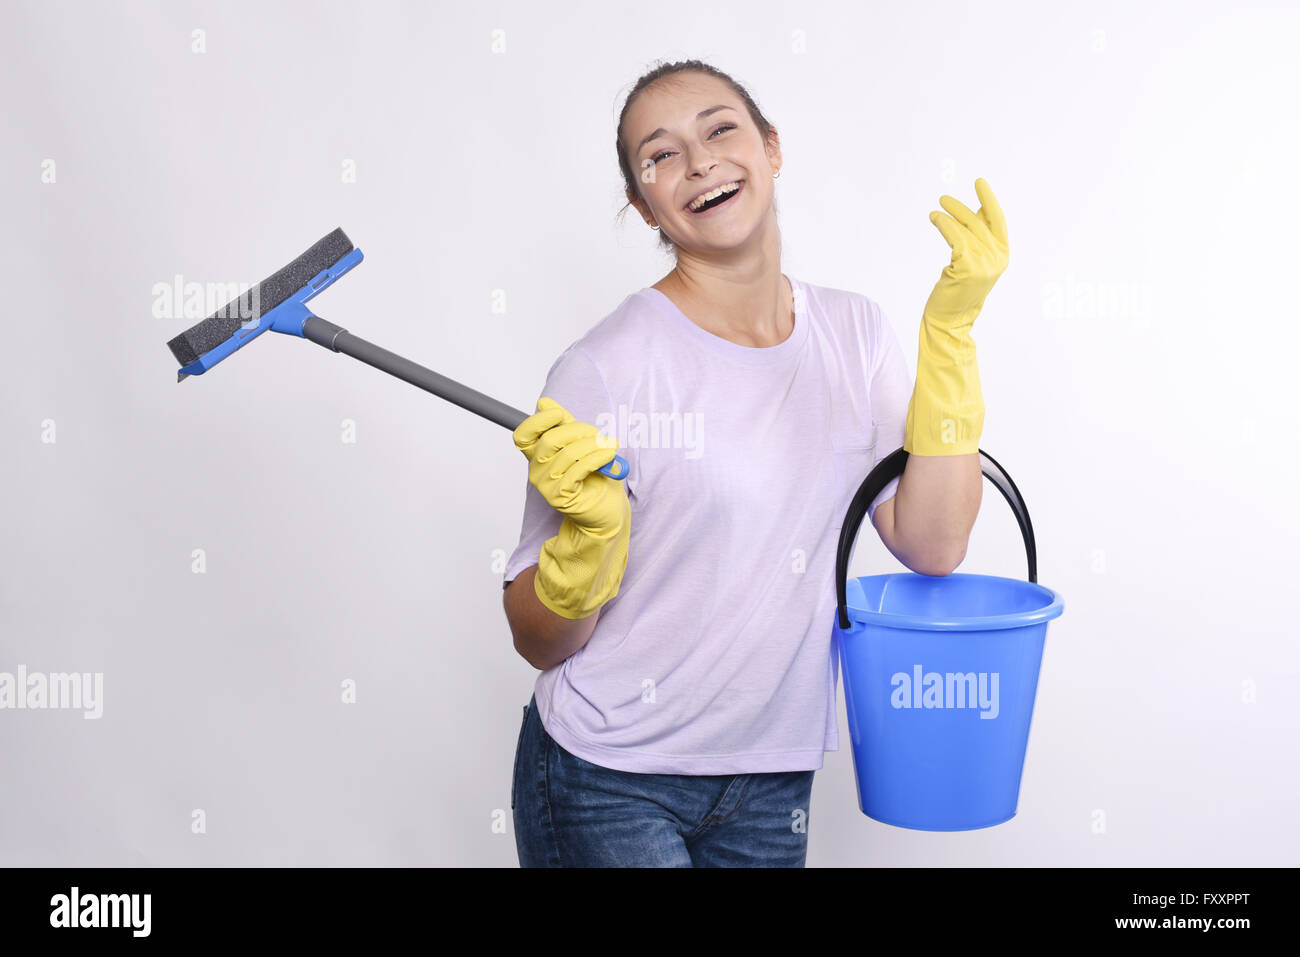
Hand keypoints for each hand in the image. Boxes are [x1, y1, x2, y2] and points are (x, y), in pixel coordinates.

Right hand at [512, 397, 626, 533]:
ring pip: (568, 454)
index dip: (537, 421)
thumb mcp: (580, 442)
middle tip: (598, 435)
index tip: (559, 414)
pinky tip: (609, 456)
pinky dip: (598, 458)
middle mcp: (536, 470)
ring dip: (593, 446)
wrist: (606, 506)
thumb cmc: (594, 474)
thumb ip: (564, 423)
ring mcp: (546, 486)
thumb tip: (543, 402)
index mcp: (538, 454)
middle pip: (550, 440)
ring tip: (610, 447)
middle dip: (578, 431)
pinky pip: (579, 470)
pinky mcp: (560, 497)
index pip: (522, 436)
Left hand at [923, 178, 1008, 327]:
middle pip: (978, 222)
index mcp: (1002, 255)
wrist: (950, 320)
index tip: (979, 182)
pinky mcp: (968, 268)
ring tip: (936, 211)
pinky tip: (935, 219)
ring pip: (964, 229)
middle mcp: (997, 258)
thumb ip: (978, 239)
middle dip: (961, 208)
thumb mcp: (973, 262)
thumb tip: (974, 211)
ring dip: (948, 216)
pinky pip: (955, 238)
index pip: (998, 221)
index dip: (989, 200)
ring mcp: (984, 264)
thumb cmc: (958, 291)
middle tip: (943, 198)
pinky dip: (944, 225)